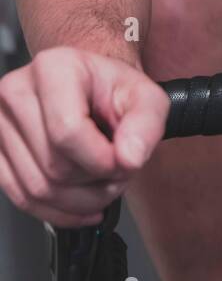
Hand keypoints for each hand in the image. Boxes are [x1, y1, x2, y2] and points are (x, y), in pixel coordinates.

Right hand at [0, 46, 168, 227]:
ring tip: (102, 184)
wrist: (92, 90)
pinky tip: (82, 204)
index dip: (102, 161)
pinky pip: (21, 198)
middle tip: (118, 173)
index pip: (68, 132)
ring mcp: (0, 122)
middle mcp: (17, 91)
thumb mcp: (147, 98)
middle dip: (95, 184)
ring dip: (79, 201)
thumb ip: (147, 124)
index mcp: (54, 68)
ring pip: (37, 189)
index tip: (123, 162)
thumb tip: (129, 158)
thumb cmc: (113, 91)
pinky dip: (57, 211)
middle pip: (54, 166)